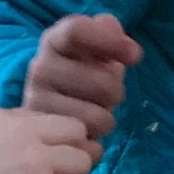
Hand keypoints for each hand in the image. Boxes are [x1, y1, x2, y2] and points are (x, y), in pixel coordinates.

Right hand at [0, 107, 98, 173]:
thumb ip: (9, 138)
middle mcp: (23, 130)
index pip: (54, 119)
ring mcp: (35, 158)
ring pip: (84, 162)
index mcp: (3, 116)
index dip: (55, 143)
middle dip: (73, 157)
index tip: (39, 166)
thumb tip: (44, 148)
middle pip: (78, 132)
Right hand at [24, 12, 140, 140]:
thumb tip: (114, 30)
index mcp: (53, 41)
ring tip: (93, 113)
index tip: (135, 55)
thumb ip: (107, 35)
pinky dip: (95, 140)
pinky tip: (84, 132)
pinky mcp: (43, 136)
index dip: (110, 41)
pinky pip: (89, 142)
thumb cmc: (79, 75)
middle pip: (102, 82)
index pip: (77, 31)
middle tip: (106, 95)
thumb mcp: (94, 51)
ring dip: (106, 119)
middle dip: (116, 92)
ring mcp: (37, 102)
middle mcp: (39, 68)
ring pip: (98, 117)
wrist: (44, 114)